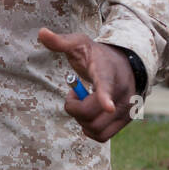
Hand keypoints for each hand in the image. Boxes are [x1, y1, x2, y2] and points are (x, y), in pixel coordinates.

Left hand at [38, 28, 137, 142]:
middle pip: (90, 114)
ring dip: (82, 120)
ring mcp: (127, 108)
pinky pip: (102, 137)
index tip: (108, 106)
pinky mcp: (127, 120)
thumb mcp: (79, 44)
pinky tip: (90, 115)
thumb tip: (41, 32)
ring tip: (84, 103)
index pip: (106, 86)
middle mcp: (122, 92)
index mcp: (107, 73)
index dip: (105, 97)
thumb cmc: (97, 55)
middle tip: (75, 95)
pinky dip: (90, 130)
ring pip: (95, 129)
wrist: (126, 64)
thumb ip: (60, 42)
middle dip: (74, 108)